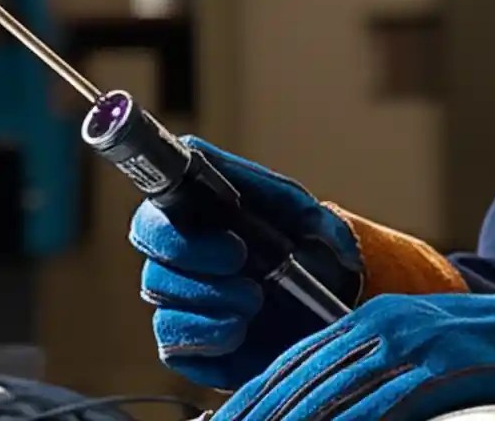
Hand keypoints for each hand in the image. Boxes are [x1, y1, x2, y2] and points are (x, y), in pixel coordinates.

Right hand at [128, 136, 364, 389]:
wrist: (344, 303)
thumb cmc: (317, 248)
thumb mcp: (295, 206)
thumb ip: (246, 179)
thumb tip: (193, 149)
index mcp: (201, 219)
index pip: (154, 213)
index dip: (169, 224)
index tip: (222, 227)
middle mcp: (183, 257)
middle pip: (150, 253)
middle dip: (193, 255)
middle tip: (240, 259)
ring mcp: (183, 300)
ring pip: (161, 293)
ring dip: (210, 295)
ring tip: (256, 298)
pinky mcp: (189, 344)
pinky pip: (173, 338)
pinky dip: (207, 332)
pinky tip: (240, 327)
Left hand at [210, 291, 494, 420]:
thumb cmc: (474, 349)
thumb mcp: (411, 346)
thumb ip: (367, 368)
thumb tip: (321, 403)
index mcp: (370, 316)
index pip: (296, 357)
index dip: (255, 394)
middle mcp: (382, 322)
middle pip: (305, 374)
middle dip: (262, 412)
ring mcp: (410, 342)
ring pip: (334, 388)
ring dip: (294, 420)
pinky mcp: (438, 365)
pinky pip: (381, 400)